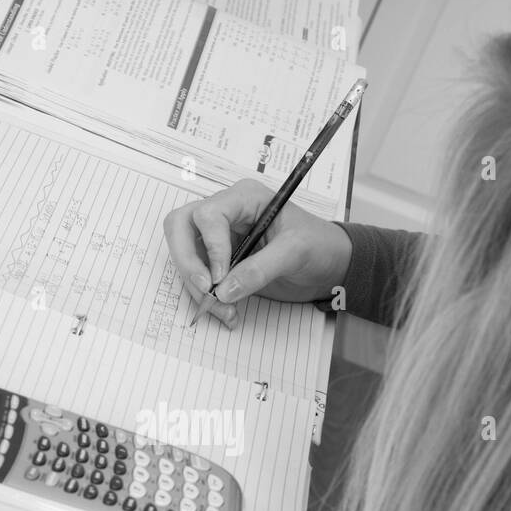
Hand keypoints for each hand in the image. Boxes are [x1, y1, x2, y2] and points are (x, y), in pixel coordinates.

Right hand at [162, 179, 352, 328]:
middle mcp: (226, 213)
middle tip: (205, 290)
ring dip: (197, 287)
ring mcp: (220, 238)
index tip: (221, 278)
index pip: (207, 215)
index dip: (210, 247)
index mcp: (244, 198)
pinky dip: (206, 297)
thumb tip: (225, 290)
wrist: (329, 265)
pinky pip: (199, 276)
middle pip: (181, 227)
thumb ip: (260, 269)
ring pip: (185, 255)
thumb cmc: (319, 245)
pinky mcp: (220, 261)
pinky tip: (227, 312)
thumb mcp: (295, 252)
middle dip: (187, 262)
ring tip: (224, 311)